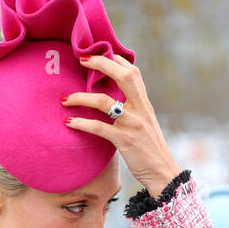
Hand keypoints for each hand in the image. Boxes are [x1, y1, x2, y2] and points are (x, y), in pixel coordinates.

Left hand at [63, 54, 181, 198]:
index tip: (101, 53)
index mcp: (145, 104)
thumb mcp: (146, 126)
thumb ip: (134, 112)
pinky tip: (69, 122)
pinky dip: (82, 123)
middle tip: (82, 60)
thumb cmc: (151, 151)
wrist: (163, 174)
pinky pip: (99, 128)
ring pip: (104, 102)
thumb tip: (116, 104)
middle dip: (102, 64)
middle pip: (124, 76)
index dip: (118, 60)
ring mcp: (133, 125)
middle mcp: (141, 110)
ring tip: (65, 99)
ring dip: (81, 98)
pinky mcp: (125, 141)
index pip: (134, 73)